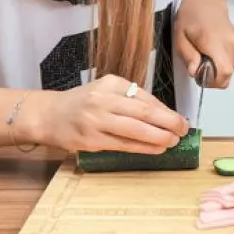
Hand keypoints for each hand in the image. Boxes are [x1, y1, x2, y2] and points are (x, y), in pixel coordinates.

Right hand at [31, 74, 189, 153]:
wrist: (49, 115)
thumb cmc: (82, 102)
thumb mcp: (105, 90)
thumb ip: (130, 98)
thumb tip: (163, 113)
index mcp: (111, 84)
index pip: (145, 97)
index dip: (166, 110)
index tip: (180, 118)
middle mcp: (104, 100)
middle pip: (144, 112)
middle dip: (169, 122)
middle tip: (183, 129)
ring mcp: (96, 121)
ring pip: (136, 130)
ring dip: (159, 137)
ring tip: (173, 141)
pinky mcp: (91, 140)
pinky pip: (123, 145)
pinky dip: (143, 148)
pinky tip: (156, 149)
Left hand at [174, 0, 233, 87]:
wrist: (207, 0)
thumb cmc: (191, 16)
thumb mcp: (180, 36)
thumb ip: (188, 56)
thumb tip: (195, 73)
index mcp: (216, 42)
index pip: (223, 73)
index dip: (210, 81)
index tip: (198, 73)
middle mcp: (232, 45)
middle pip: (226, 76)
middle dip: (211, 77)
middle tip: (197, 63)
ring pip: (229, 72)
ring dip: (215, 70)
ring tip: (204, 54)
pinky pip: (231, 65)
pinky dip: (221, 64)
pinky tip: (212, 52)